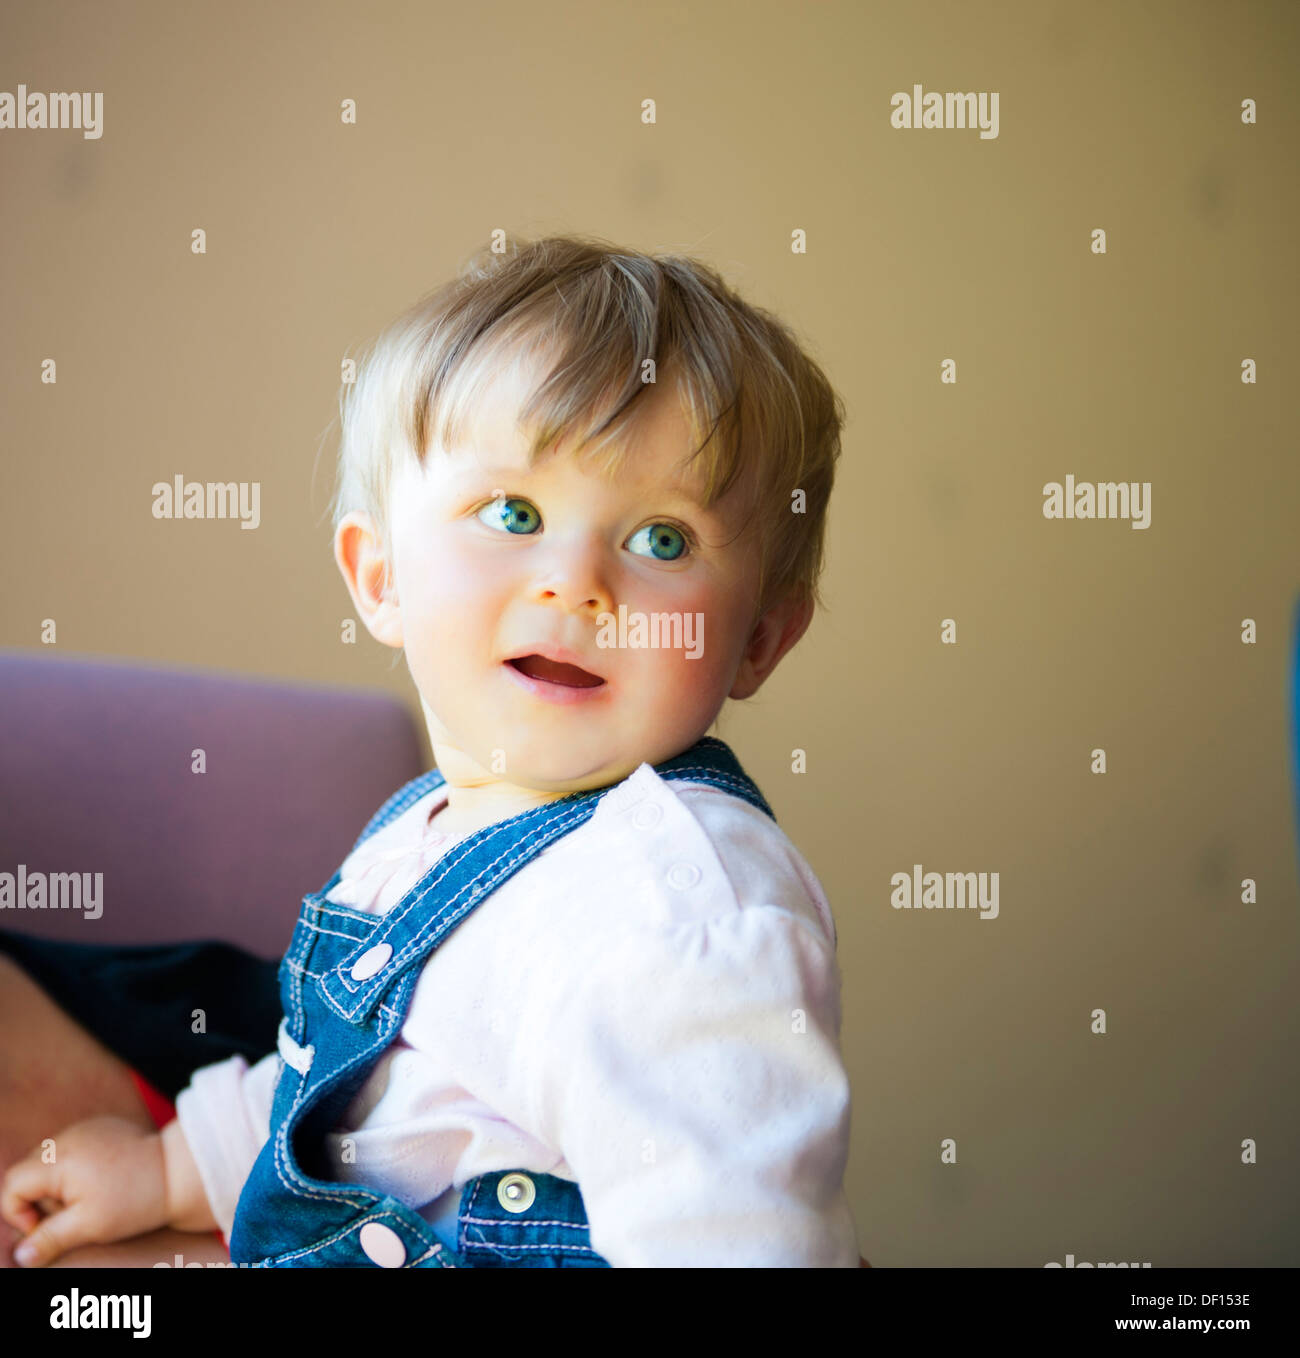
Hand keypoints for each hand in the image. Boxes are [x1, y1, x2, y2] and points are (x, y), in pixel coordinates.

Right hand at [0, 1116, 169, 1266]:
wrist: (178, 1171)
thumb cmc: (136, 1199)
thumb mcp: (88, 1226)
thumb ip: (48, 1239)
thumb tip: (20, 1257)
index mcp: (60, 1158)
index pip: (12, 1184)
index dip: (19, 1213)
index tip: (46, 1227)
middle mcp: (68, 1137)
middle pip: (29, 1173)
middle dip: (41, 1200)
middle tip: (72, 1214)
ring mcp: (85, 1128)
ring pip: (49, 1163)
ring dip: (59, 1187)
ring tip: (91, 1198)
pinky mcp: (100, 1128)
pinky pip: (72, 1151)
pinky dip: (76, 1170)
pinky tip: (101, 1182)